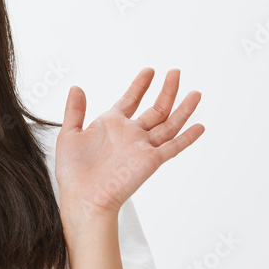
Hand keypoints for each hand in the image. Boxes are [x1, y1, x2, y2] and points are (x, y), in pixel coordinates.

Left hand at [54, 68, 203, 219]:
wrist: (83, 197)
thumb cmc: (73, 172)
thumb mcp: (69, 134)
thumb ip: (75, 111)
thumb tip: (76, 87)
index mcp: (111, 125)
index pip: (130, 100)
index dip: (140, 85)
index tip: (150, 71)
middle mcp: (130, 134)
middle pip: (155, 109)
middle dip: (166, 91)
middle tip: (176, 72)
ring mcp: (142, 147)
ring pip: (169, 124)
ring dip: (182, 109)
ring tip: (195, 92)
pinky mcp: (151, 161)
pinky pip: (173, 147)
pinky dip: (187, 137)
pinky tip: (199, 126)